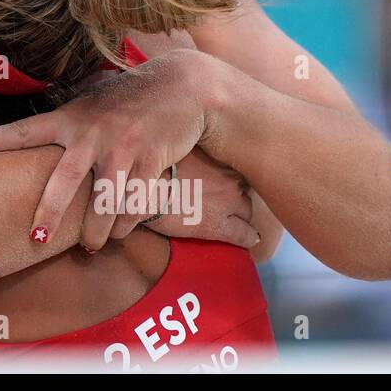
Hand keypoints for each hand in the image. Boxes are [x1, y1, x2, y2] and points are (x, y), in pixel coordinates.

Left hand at [0, 49, 219, 250]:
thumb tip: (33, 142)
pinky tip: (121, 231)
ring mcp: (123, 147)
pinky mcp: (151, 160)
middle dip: (50, 212)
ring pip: (104, 202)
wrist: (182, 86)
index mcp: (71, 118)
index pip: (26, 129)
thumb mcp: (90, 102)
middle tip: (36, 238)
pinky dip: (127, 223)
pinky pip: (135, 203)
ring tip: (90, 246)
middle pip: (65, 180)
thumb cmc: (127, 98)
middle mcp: (93, 133)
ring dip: (97, 232)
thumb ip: (66, 122)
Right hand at [143, 147, 259, 247]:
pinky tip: (250, 240)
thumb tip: (179, 149)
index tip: (218, 178)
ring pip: (247, 209)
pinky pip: (245, 234)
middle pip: (243, 185)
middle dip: (235, 192)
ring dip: (241, 213)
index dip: (225, 174)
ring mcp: (226, 203)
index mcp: (215, 157)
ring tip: (235, 219)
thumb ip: (183, 150)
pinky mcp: (219, 226)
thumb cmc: (147, 169)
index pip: (233, 164)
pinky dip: (249, 237)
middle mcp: (227, 177)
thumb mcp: (169, 150)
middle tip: (223, 197)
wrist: (140, 192)